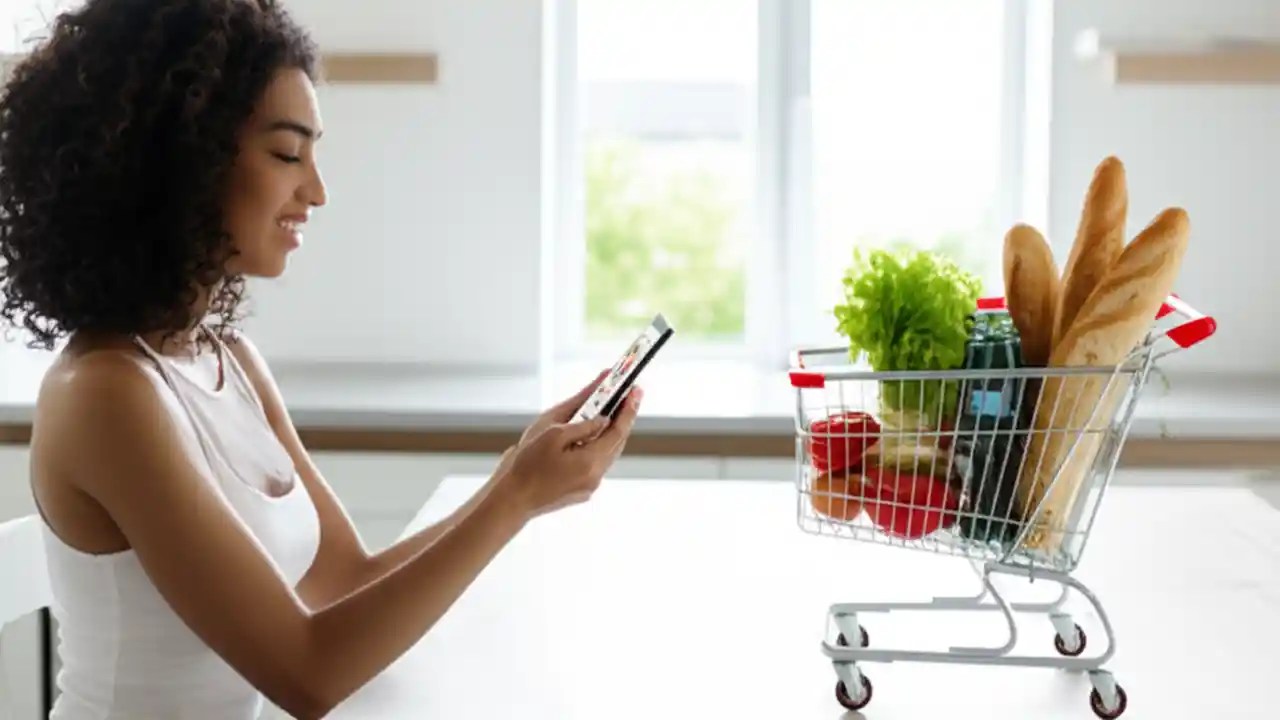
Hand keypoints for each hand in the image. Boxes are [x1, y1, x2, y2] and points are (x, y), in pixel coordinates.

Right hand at [496, 382, 641, 520]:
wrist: (512, 499)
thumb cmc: (527, 465)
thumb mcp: (552, 433)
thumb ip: (583, 424)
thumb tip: (603, 416)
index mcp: (591, 461)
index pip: (619, 431)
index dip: (628, 409)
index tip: (635, 390)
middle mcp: (596, 476)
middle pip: (617, 443)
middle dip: (623, 418)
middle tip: (627, 396)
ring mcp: (590, 486)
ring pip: (607, 454)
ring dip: (610, 432)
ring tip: (611, 411)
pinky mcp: (582, 491)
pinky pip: (596, 464)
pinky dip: (597, 447)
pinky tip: (592, 435)